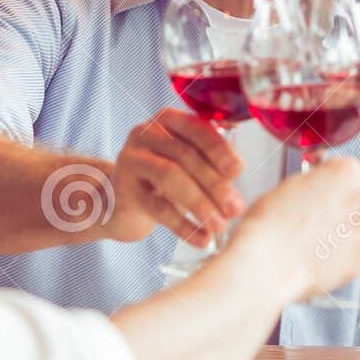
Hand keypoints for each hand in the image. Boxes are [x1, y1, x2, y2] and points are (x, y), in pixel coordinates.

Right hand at [110, 108, 243, 246]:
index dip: (218, 149)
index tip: (237, 170)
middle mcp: (147, 133)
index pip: (196, 128)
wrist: (122, 197)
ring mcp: (132, 159)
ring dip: (200, 204)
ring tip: (219, 225)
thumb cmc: (164, 175)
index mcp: (169, 120)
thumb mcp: (188, 162)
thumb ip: (212, 163)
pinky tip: (201, 239)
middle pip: (186, 156)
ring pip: (170, 176)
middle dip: (215, 184)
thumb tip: (236, 181)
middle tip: (235, 209)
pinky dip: (183, 226)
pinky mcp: (124, 189)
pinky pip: (157, 208)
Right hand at [229, 157, 359, 301]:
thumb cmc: (271, 223)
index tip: (320, 194)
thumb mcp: (291, 184)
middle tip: (318, 220)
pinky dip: (340, 258)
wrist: (269, 262)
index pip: (347, 171)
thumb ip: (316, 182)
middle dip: (344, 209)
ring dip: (346, 234)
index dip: (330, 185)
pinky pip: (354, 256)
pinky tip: (317, 258)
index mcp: (347, 172)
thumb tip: (320, 190)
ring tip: (316, 242)